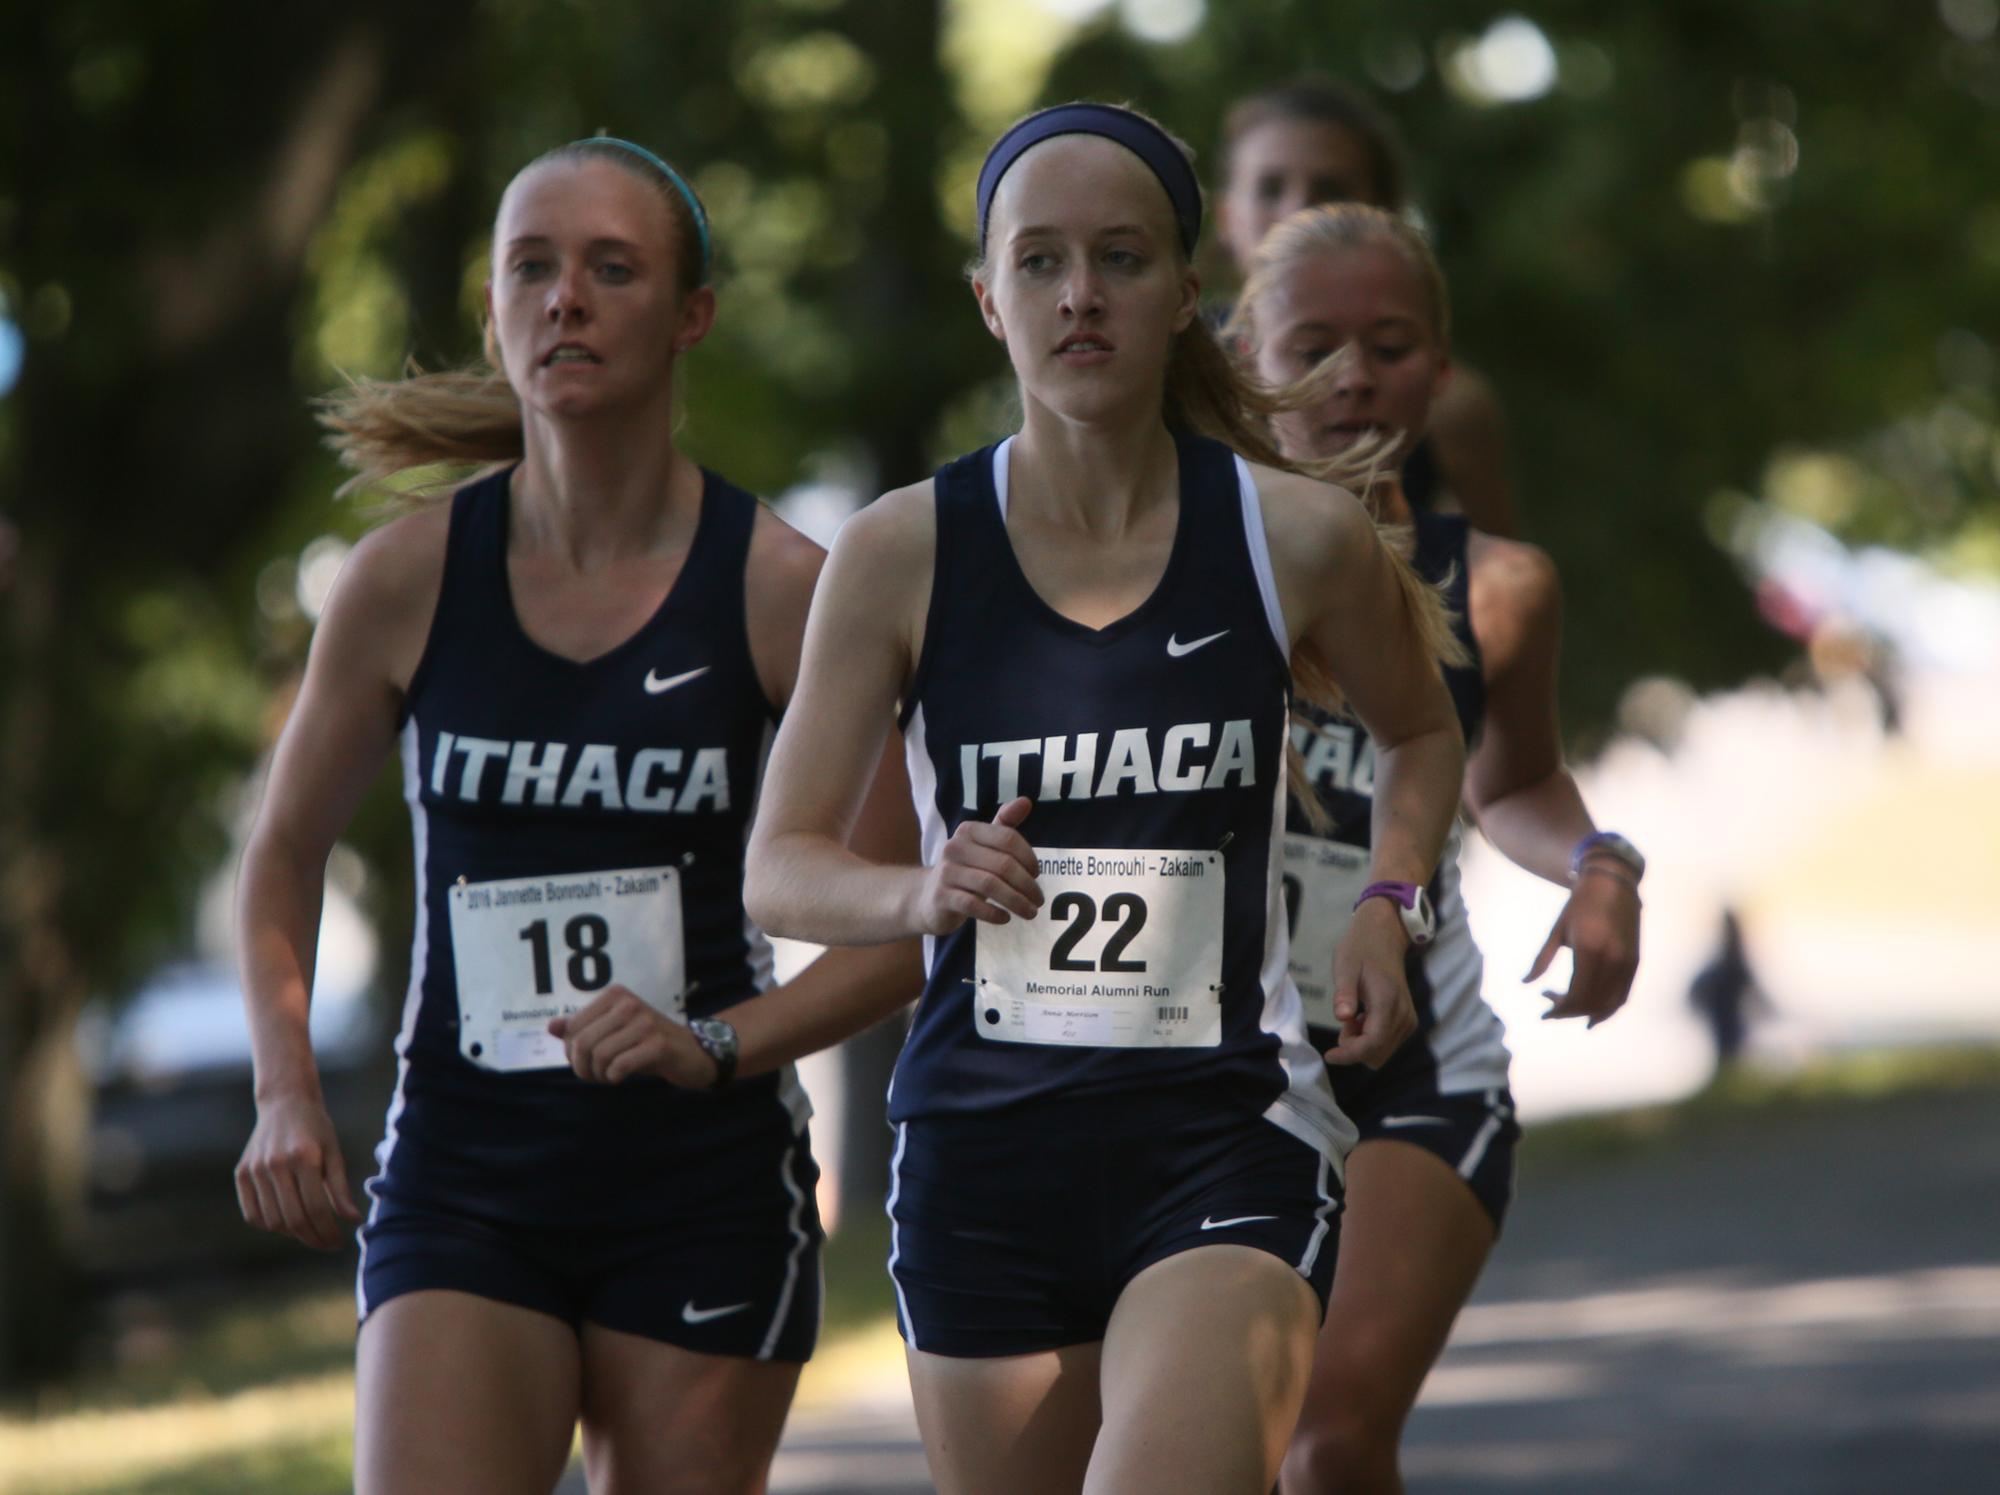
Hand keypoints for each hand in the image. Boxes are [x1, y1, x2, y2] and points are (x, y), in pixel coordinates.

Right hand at [235, 1089, 363, 1250]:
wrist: (285, 1102)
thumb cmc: (316, 1129)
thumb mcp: (334, 1153)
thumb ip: (341, 1189)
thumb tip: (354, 1222)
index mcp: (304, 1156)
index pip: (317, 1208)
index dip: (329, 1231)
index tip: (339, 1242)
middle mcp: (276, 1163)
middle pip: (294, 1219)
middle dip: (313, 1238)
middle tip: (328, 1244)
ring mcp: (255, 1169)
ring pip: (273, 1221)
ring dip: (293, 1234)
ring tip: (311, 1232)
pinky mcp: (241, 1174)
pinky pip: (253, 1214)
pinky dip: (270, 1226)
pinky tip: (288, 1224)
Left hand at [549, 986, 714, 1086]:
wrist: (691, 1053)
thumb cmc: (645, 1043)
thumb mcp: (611, 1032)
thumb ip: (581, 1028)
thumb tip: (551, 1027)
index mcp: (614, 995)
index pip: (573, 1028)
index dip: (571, 1052)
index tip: (586, 1062)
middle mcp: (629, 1003)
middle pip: (582, 1043)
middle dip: (582, 1067)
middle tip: (595, 1075)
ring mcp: (645, 1022)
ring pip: (599, 1056)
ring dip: (599, 1075)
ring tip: (609, 1076)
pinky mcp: (658, 1044)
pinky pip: (619, 1066)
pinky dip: (614, 1077)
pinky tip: (621, 1076)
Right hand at [907, 796, 1041, 936]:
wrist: (929, 897)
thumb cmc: (966, 869)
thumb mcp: (984, 846)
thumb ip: (1005, 825)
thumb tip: (1026, 801)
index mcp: (969, 830)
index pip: (1008, 838)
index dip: (1029, 857)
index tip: (1037, 874)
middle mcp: (955, 847)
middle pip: (1003, 864)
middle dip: (1027, 885)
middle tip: (1039, 899)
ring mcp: (946, 872)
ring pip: (990, 885)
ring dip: (1016, 901)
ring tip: (1030, 912)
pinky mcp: (941, 896)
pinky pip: (973, 905)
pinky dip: (994, 913)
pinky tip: (1006, 918)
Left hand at [1323, 898, 1416, 1067]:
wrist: (1384, 937)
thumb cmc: (1360, 949)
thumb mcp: (1345, 966)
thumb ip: (1344, 993)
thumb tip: (1342, 1017)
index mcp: (1387, 1002)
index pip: (1372, 1043)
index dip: (1349, 1054)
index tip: (1329, 1055)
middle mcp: (1404, 1016)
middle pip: (1377, 1054)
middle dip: (1354, 1047)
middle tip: (1345, 1021)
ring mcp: (1409, 1020)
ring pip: (1381, 1052)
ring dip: (1361, 1043)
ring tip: (1353, 1015)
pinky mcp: (1408, 1022)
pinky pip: (1386, 1044)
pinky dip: (1370, 1038)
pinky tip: (1362, 1017)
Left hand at [1527, 862, 1641, 1026]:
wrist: (1613, 882)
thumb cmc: (1579, 904)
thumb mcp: (1557, 931)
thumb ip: (1541, 960)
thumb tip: (1525, 984)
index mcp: (1590, 949)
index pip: (1576, 995)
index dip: (1559, 1009)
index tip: (1543, 1010)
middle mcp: (1613, 959)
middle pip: (1591, 1003)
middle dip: (1568, 1012)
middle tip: (1549, 1006)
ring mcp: (1628, 962)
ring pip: (1609, 1004)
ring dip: (1587, 1014)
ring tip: (1566, 1012)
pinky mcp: (1635, 962)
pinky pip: (1623, 996)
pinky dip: (1608, 1010)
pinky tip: (1591, 1017)